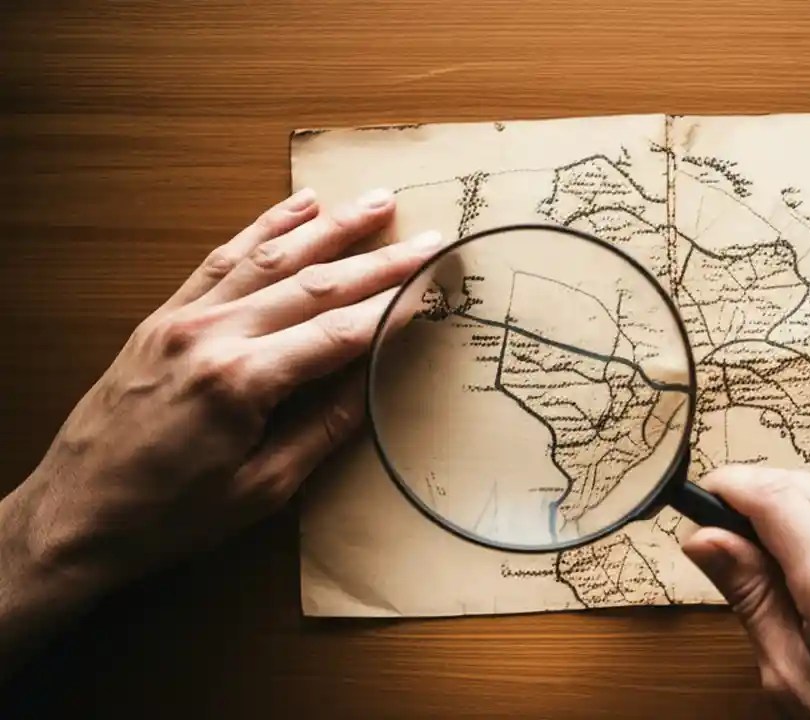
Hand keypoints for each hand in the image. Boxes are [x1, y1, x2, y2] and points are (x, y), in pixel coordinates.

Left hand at [0, 187, 438, 673]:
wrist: (73, 516)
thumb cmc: (169, 517)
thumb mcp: (261, 489)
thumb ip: (323, 428)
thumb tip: (372, 379)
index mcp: (241, 383)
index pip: (339, 333)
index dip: (393, 308)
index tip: (433, 285)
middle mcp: (212, 336)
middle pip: (313, 285)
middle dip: (378, 259)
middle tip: (428, 236)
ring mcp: (183, 319)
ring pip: (270, 257)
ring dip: (329, 226)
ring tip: (377, 201)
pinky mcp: (162, 317)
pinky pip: (221, 259)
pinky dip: (263, 227)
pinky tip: (297, 204)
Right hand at [683, 466, 809, 718]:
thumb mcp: (795, 680)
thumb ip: (751, 598)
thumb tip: (705, 539)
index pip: (775, 498)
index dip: (731, 487)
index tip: (704, 497)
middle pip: (806, 488)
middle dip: (761, 497)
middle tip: (729, 531)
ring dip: (803, 523)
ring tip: (787, 578)